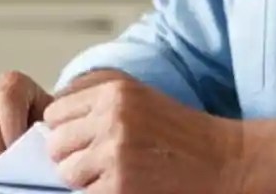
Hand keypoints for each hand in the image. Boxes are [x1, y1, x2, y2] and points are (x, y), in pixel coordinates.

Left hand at [44, 77, 244, 192]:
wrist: (224, 161)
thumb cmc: (183, 134)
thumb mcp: (139, 100)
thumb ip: (98, 106)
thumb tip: (51, 125)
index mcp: (113, 91)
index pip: (55, 113)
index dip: (65, 131)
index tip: (80, 142)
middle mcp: (111, 117)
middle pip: (56, 143)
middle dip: (70, 157)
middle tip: (96, 164)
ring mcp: (115, 151)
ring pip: (66, 172)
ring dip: (83, 180)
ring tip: (110, 176)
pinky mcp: (120, 184)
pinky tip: (121, 188)